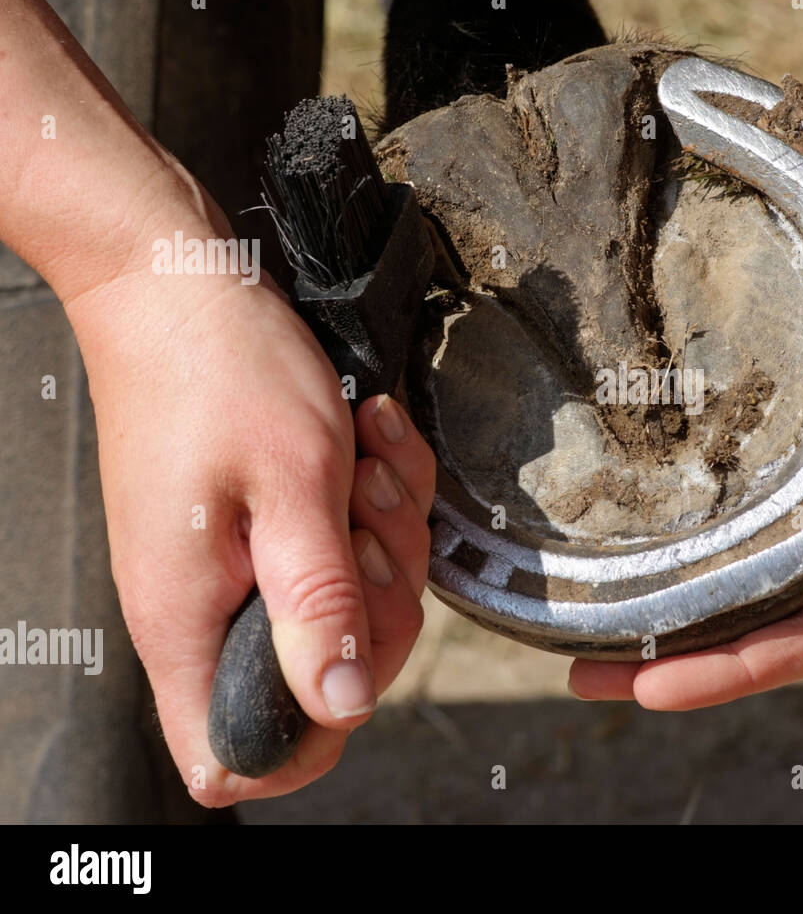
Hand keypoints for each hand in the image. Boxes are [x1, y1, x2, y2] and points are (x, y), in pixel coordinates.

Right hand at [67, 268, 434, 805]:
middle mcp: (208, 606)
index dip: (310, 732)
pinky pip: (346, 543)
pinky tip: (370, 442)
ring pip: (352, 601)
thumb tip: (340, 705)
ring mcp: (238, 565)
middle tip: (370, 514)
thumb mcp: (294, 485)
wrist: (181, 283)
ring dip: (389, 530)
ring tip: (367, 459)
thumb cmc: (224, 369)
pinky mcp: (265, 525)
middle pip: (327, 671)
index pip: (234, 753)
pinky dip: (377, 497)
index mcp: (190, 620)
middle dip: (383, 597)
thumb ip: (319, 601)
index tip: (357, 647)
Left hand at [567, 155, 802, 705]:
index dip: (739, 668)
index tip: (651, 687)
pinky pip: (762, 498)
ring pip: (761, 567)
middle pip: (776, 617)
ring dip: (688, 600)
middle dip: (688, 655)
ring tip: (602, 612)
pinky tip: (654, 520)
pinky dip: (709, 524)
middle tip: (591, 672)